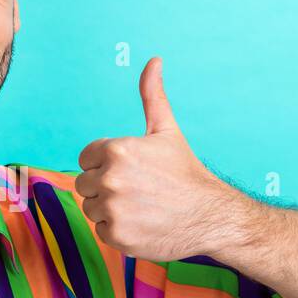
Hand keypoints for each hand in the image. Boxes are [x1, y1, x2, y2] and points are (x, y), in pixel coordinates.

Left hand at [76, 57, 246, 261]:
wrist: (212, 216)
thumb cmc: (186, 173)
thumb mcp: (167, 131)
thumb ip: (152, 96)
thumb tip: (153, 60)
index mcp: (116, 150)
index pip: (86, 158)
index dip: (106, 163)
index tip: (133, 170)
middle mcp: (110, 179)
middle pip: (85, 184)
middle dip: (106, 186)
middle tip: (139, 190)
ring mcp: (113, 210)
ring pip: (91, 208)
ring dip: (110, 209)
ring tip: (141, 206)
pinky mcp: (117, 236)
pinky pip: (102, 231)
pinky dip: (118, 231)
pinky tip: (142, 224)